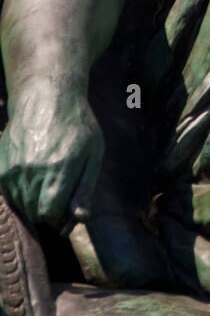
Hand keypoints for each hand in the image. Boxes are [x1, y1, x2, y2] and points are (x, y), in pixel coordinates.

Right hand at [0, 80, 103, 229]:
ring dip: (32, 200)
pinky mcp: (0, 164)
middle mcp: (33, 171)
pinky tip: (31, 172)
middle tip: (57, 191)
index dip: (59, 216)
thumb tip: (80, 219)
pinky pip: (6, 192)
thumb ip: (85, 189)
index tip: (66, 205)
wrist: (47, 97)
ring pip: (19, 204)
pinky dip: (18, 190)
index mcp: (60, 170)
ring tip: (45, 177)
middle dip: (47, 210)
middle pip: (34, 213)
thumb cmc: (77, 125)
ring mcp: (13, 167)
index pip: (50, 215)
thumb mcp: (94, 153)